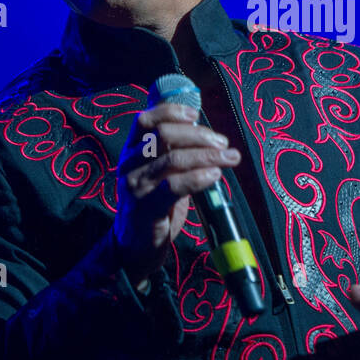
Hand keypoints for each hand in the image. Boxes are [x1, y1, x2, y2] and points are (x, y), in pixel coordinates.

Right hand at [113, 100, 241, 284]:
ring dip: (206, 155)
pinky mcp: (146, 207)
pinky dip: (199, 177)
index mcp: (132, 152)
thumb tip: (207, 137)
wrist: (132, 248)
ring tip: (229, 157)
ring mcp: (136, 185)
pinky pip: (174, 186)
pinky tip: (215, 175)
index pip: (145, 120)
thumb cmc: (152, 207)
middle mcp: (130, 164)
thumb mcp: (159, 175)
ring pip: (172, 159)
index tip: (195, 114)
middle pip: (162, 135)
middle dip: (198, 135)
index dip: (171, 111)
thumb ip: (174, 155)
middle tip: (222, 143)